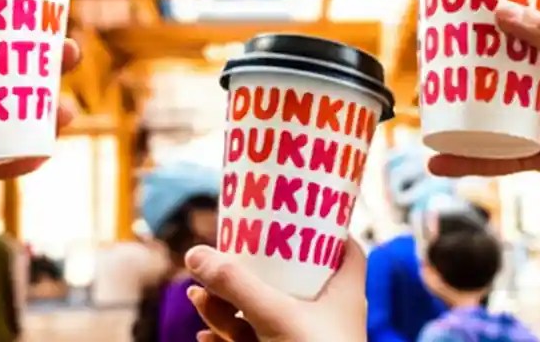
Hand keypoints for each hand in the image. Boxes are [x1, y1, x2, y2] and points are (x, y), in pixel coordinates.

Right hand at [184, 242, 365, 341]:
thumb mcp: (274, 316)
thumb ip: (236, 285)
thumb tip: (194, 253)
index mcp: (344, 294)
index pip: (345, 250)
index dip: (324, 229)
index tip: (298, 212)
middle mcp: (327, 316)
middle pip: (292, 278)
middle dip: (250, 270)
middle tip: (221, 255)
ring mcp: (305, 341)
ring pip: (265, 313)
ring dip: (230, 305)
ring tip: (197, 295)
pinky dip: (230, 337)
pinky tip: (205, 337)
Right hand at [429, 3, 539, 206]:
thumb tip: (502, 11)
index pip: (514, 36)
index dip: (485, 27)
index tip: (452, 16)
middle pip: (492, 75)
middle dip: (459, 72)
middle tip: (426, 64)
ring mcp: (537, 123)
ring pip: (486, 116)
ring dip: (455, 115)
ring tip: (423, 109)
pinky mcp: (535, 157)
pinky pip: (493, 158)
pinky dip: (466, 160)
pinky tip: (438, 161)